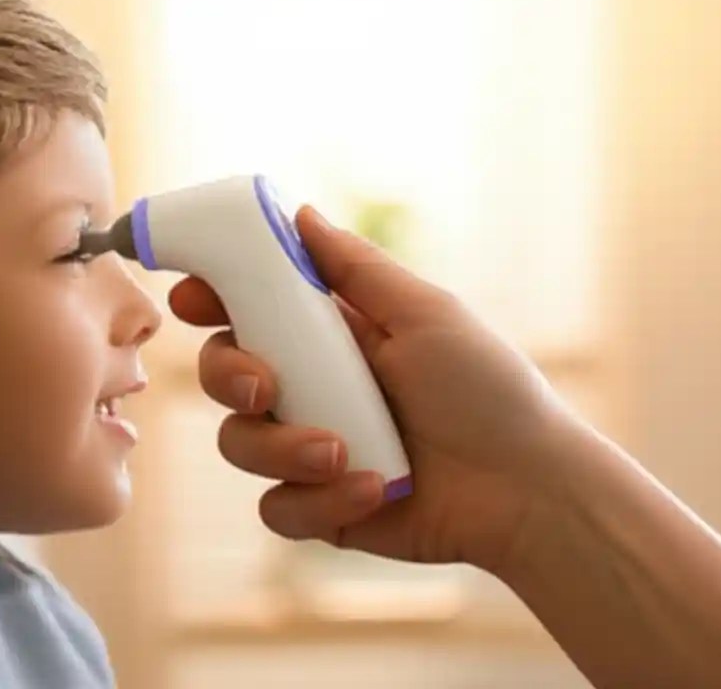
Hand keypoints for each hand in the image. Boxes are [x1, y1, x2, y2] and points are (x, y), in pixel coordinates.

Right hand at [169, 206, 595, 570]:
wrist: (527, 491)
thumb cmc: (488, 392)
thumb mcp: (425, 314)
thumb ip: (356, 268)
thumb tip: (299, 211)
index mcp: (329, 336)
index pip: (247, 309)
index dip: (210, 299)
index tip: (193, 297)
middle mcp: (310, 389)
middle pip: (223, 374)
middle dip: (230, 377)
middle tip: (266, 388)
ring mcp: (309, 451)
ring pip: (240, 445)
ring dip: (285, 450)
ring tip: (346, 456)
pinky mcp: (319, 509)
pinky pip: (278, 508)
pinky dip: (321, 502)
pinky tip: (376, 491)